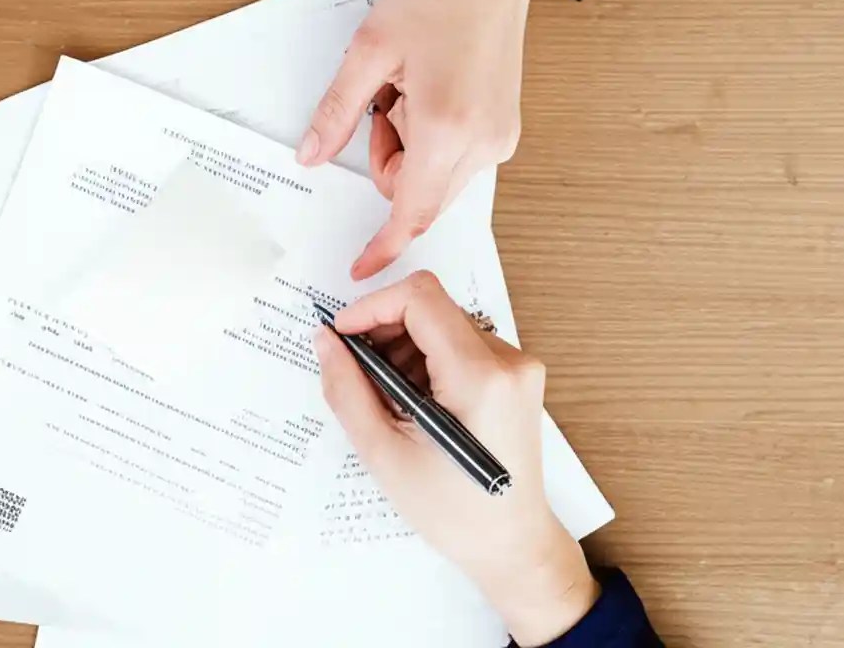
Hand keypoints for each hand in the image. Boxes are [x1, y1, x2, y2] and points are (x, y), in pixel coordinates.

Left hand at [298, 0, 536, 279]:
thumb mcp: (369, 52)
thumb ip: (337, 114)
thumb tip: (312, 155)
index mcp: (447, 129)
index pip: (409, 212)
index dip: (382, 245)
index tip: (362, 266)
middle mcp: (482, 143)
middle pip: (420, 197)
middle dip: (390, 165)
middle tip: (385, 105)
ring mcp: (499, 139)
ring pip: (435, 179)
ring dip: (410, 149)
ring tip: (411, 89)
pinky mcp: (505, 130)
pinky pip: (455, 160)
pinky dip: (431, 140)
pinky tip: (431, 92)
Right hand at [313, 271, 596, 646]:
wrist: (510, 544)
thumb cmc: (452, 511)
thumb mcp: (384, 452)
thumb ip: (348, 388)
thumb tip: (326, 341)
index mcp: (479, 377)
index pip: (421, 298)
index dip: (372, 306)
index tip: (342, 334)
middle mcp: (508, 362)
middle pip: (432, 308)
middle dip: (385, 330)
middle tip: (357, 372)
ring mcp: (518, 368)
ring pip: (444, 325)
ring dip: (405, 349)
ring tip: (387, 399)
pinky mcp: (516, 378)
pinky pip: (462, 345)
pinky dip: (427, 362)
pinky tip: (413, 404)